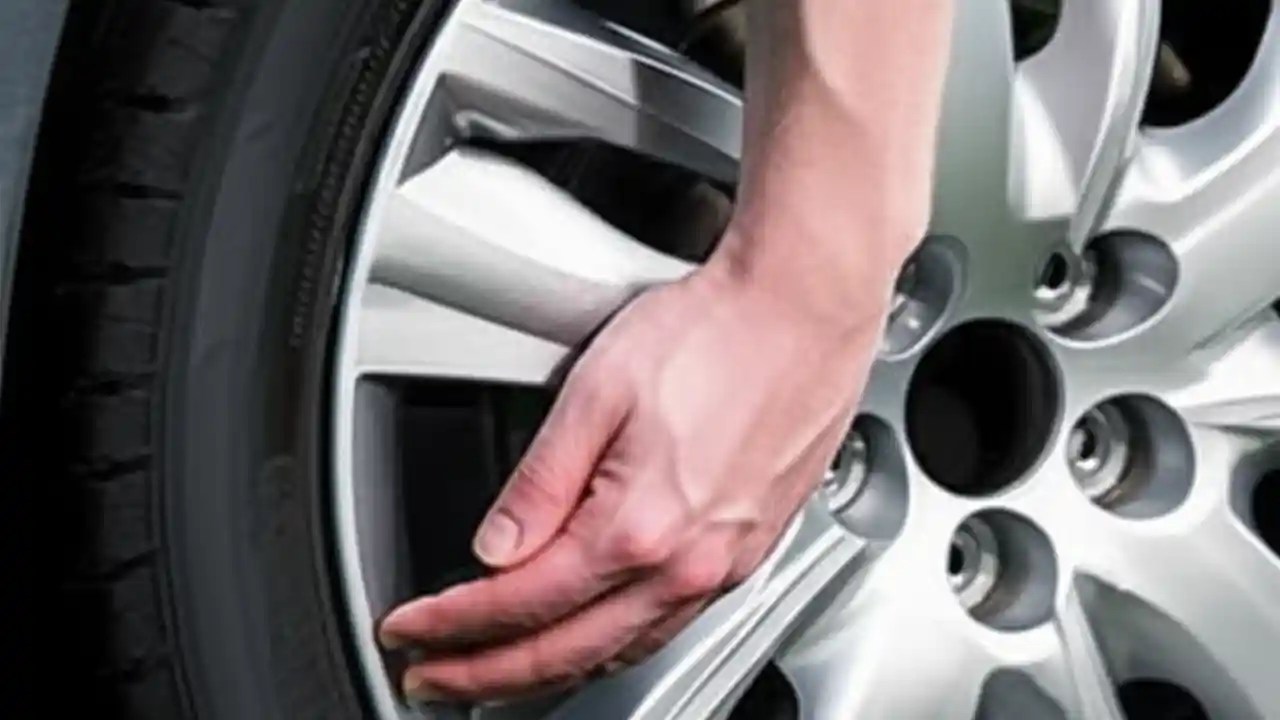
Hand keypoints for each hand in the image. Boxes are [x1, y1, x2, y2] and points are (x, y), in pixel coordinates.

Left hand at [377, 253, 891, 701]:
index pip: (519, 602)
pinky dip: (612, 648)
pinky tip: (592, 640)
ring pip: (619, 651)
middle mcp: (686, 566)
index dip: (451, 624)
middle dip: (486, 672)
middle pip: (566, 650)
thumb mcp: (597, 391)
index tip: (408, 630)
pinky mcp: (749, 553)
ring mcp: (724, 567)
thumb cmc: (716, 334)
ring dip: (549, 671)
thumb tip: (496, 548)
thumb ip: (541, 481)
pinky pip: (667, 627)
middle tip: (433, 677)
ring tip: (499, 673)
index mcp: (637, 527)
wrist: (804, 311)